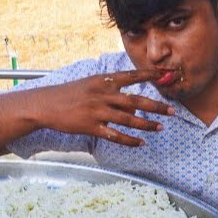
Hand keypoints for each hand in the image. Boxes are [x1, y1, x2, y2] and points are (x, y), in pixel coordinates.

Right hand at [40, 68, 173, 146]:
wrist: (45, 104)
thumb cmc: (69, 94)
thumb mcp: (90, 85)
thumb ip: (111, 92)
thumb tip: (133, 108)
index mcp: (103, 81)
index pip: (131, 76)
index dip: (148, 75)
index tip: (164, 74)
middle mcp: (103, 94)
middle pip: (135, 101)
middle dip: (156, 106)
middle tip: (172, 111)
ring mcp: (97, 111)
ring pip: (128, 119)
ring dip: (147, 125)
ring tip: (160, 127)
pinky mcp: (91, 126)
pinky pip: (114, 135)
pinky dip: (129, 140)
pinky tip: (140, 143)